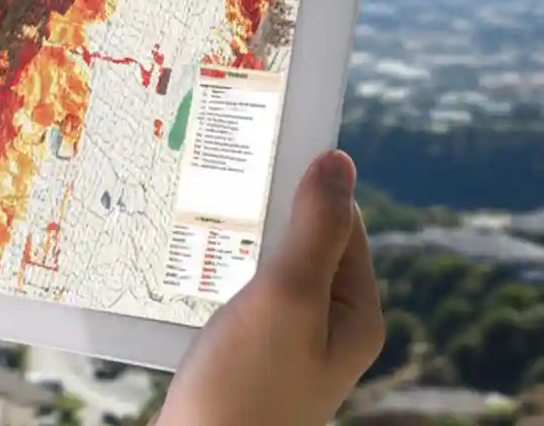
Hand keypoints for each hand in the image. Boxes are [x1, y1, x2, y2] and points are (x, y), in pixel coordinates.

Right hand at [158, 150, 384, 424]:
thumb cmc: (246, 386)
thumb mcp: (287, 297)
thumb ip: (315, 229)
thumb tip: (338, 161)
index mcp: (355, 313)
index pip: (343, 224)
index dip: (306, 187)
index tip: (258, 157)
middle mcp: (327, 326)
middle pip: (303, 243)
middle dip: (264, 215)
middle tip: (219, 187)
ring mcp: (286, 343)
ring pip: (265, 268)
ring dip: (235, 244)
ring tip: (198, 225)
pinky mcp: (246, 354)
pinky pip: (238, 297)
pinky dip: (216, 275)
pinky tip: (188, 269)